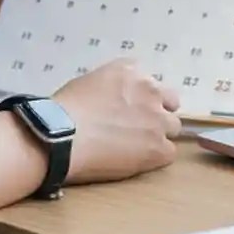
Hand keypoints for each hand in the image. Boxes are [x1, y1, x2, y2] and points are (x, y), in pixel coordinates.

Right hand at [52, 60, 180, 184]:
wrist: (60, 137)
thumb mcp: (88, 83)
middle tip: (137, 128)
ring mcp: (157, 120)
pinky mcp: (158, 148)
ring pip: (173, 127)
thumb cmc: (63, 111)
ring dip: (158, 135)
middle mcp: (150, 91)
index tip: (128, 109)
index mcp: (130, 71)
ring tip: (136, 148)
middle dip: (157, 112)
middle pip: (169, 102)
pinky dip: (156, 158)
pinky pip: (169, 153)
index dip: (140, 98)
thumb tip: (113, 102)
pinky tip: (136, 162)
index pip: (149, 82)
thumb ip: (110, 88)